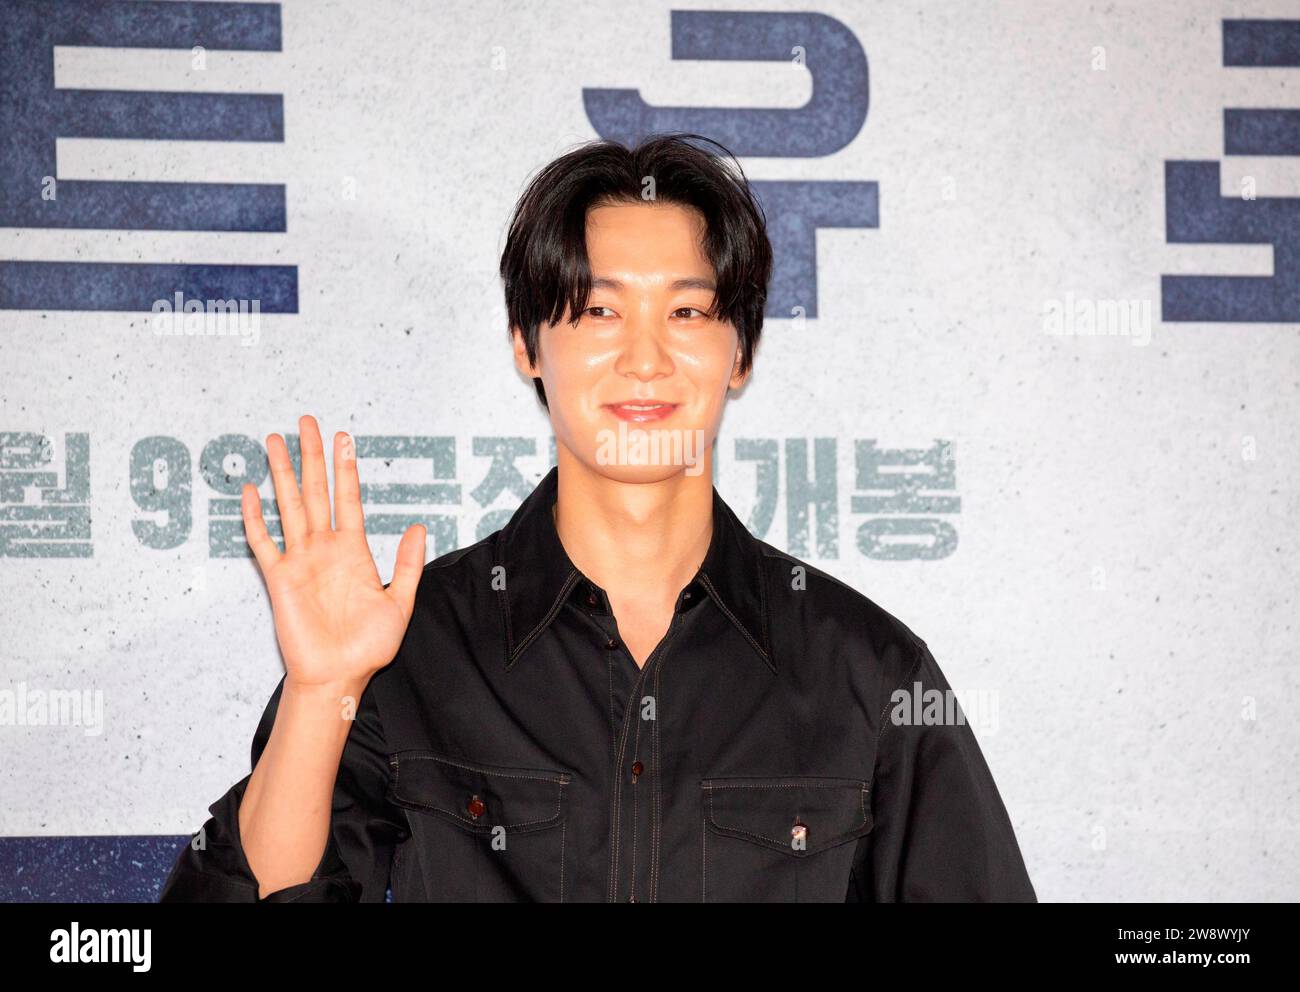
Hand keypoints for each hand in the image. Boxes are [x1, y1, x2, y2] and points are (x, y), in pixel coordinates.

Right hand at [241, 414, 426, 687]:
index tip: (343, 437)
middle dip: (311, 456)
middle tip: (306, 421)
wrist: (339, 677)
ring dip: (281, 474)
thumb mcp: (400, 603)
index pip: (348, 498)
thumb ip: (408, 565)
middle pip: (315, 491)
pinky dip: (255, 518)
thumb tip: (419, 527)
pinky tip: (251, 491)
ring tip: (274, 440)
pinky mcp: (279, 579)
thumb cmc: (369, 647)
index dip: (345, 467)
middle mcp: (324, 548)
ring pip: (289, 506)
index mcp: (353, 551)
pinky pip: (264, 542)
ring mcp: (300, 560)